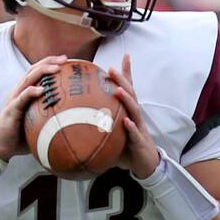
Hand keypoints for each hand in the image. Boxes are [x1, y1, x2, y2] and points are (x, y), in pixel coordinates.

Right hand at [0, 56, 66, 160]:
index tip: (67, 60)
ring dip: (42, 72)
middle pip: (34, 70)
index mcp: (25, 92)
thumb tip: (73, 122)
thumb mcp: (38, 123)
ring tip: (56, 69)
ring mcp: (14, 99)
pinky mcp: (11, 109)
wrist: (1, 147)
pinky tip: (41, 90)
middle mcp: (19, 92)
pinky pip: (21, 98)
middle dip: (49, 61)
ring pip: (28, 79)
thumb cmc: (20, 136)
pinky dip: (31, 92)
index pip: (38, 72)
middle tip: (65, 59)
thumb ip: (51, 118)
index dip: (50, 63)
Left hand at [107, 55, 159, 178]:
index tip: (125, 55)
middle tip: (111, 68)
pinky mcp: (140, 141)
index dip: (127, 73)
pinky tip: (126, 122)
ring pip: (134, 109)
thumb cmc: (127, 146)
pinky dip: (131, 127)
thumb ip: (98, 125)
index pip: (128, 88)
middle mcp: (134, 116)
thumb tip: (74, 123)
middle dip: (122, 79)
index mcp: (128, 111)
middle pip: (130, 93)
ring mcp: (138, 127)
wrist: (145, 163)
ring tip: (118, 90)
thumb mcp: (112, 133)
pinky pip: (135, 133)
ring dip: (126, 99)